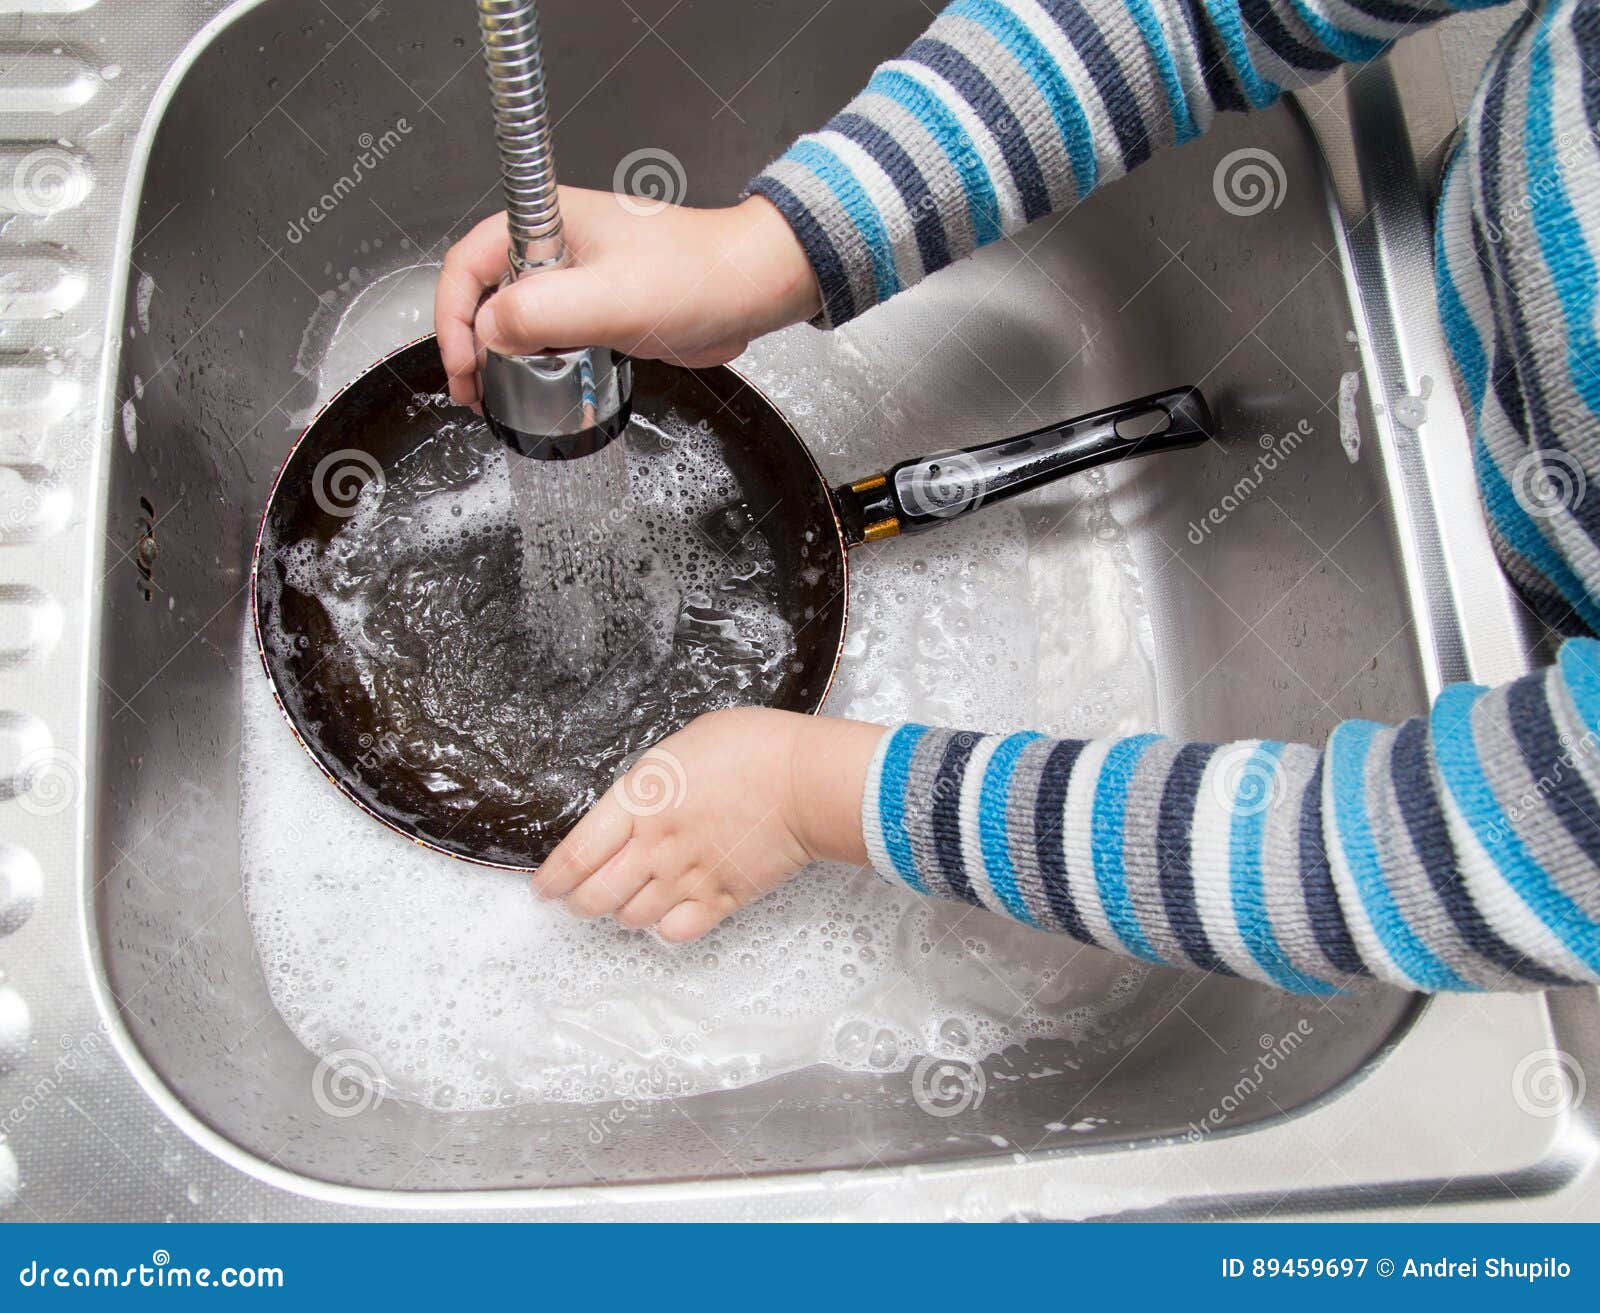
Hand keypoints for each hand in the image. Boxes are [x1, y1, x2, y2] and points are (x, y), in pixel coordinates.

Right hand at [435, 189, 820, 407]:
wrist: (749, 289)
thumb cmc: (696, 276)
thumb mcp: (610, 297)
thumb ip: (540, 313)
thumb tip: (489, 332)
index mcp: (545, 221)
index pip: (468, 262)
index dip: (453, 314)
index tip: (463, 362)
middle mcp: (552, 246)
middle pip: (482, 292)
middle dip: (468, 343)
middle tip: (471, 391)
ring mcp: (573, 279)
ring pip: (512, 319)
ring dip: (496, 358)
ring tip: (491, 398)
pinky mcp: (594, 310)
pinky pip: (547, 337)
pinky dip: (531, 363)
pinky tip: (530, 389)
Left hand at [532, 708, 885, 942]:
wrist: (804, 780)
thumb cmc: (752, 748)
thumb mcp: (681, 746)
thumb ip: (649, 782)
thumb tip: (637, 802)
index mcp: (639, 801)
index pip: (577, 854)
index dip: (553, 878)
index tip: (544, 888)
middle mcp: (655, 847)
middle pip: (595, 897)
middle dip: (579, 902)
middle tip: (578, 898)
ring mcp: (687, 877)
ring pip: (631, 917)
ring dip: (622, 912)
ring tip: (629, 898)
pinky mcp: (721, 899)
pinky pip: (675, 933)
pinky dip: (665, 928)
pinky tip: (668, 912)